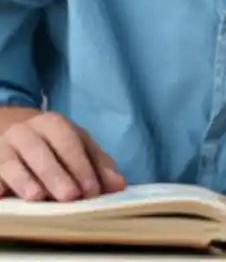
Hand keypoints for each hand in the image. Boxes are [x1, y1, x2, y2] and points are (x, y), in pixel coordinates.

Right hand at [0, 112, 126, 201]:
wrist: (8, 126)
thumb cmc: (52, 143)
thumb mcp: (78, 145)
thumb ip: (98, 164)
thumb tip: (117, 185)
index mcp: (53, 124)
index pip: (68, 143)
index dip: (80, 167)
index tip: (92, 190)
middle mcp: (25, 132)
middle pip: (40, 153)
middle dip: (56, 175)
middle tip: (70, 197)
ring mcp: (2, 147)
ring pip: (11, 163)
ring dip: (25, 181)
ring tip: (38, 197)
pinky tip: (1, 195)